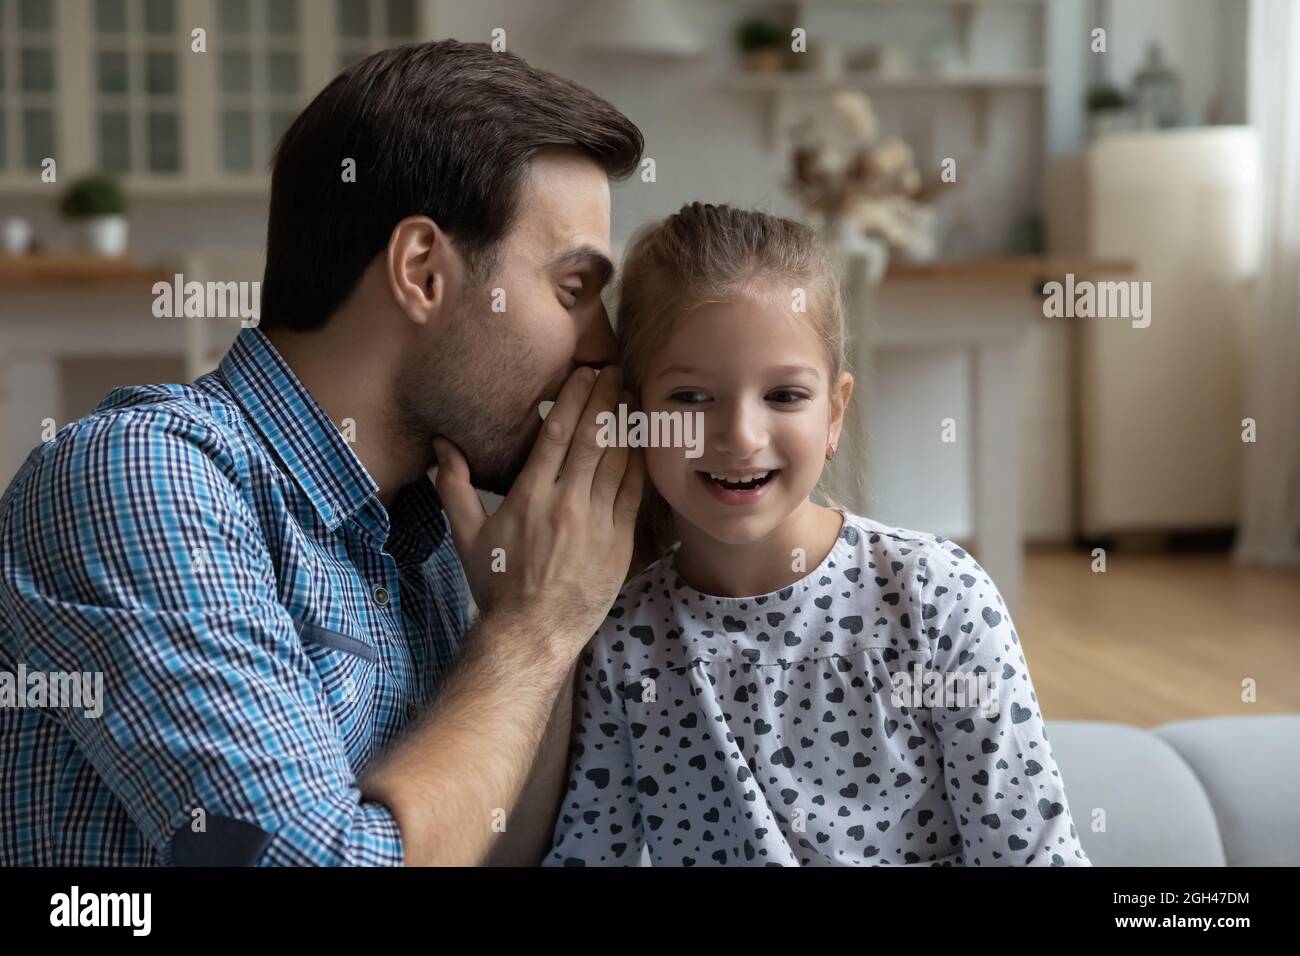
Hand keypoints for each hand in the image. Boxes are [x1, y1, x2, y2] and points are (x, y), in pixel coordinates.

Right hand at [433, 366, 643, 655]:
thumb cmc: (498, 585)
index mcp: (530, 496)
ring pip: (617, 460)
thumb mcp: (468, 537)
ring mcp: (597, 522)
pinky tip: (642, 442)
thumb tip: (441, 445)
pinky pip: (634, 493)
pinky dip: (639, 464)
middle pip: (592, 438)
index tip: (584, 373)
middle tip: (615, 371)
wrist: (533, 634)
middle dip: (605, 399)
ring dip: (625, 425)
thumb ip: (455, 488)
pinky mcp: (620, 542)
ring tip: (631, 396)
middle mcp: (567, 502)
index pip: (556, 434)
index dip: (573, 398)